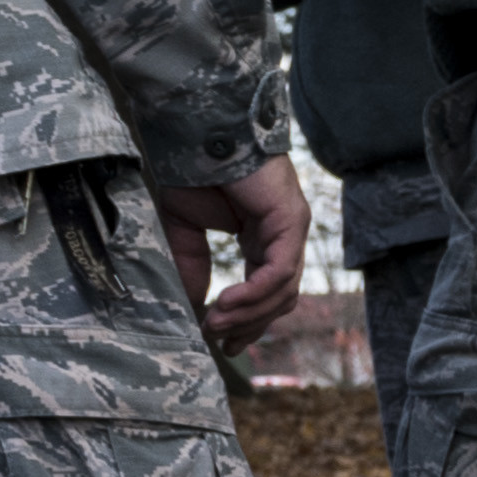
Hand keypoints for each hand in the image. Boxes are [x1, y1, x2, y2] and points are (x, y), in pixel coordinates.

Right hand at [175, 155, 318, 354]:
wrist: (196, 132)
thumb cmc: (191, 171)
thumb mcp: (184, 230)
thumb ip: (191, 266)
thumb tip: (190, 306)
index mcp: (262, 238)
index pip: (266, 291)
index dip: (246, 321)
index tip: (222, 344)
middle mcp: (283, 237)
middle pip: (279, 299)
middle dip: (250, 325)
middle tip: (220, 343)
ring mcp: (291, 229)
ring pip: (282, 290)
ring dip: (248, 314)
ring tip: (213, 324)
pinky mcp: (291, 221)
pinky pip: (280, 270)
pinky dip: (254, 292)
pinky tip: (225, 302)